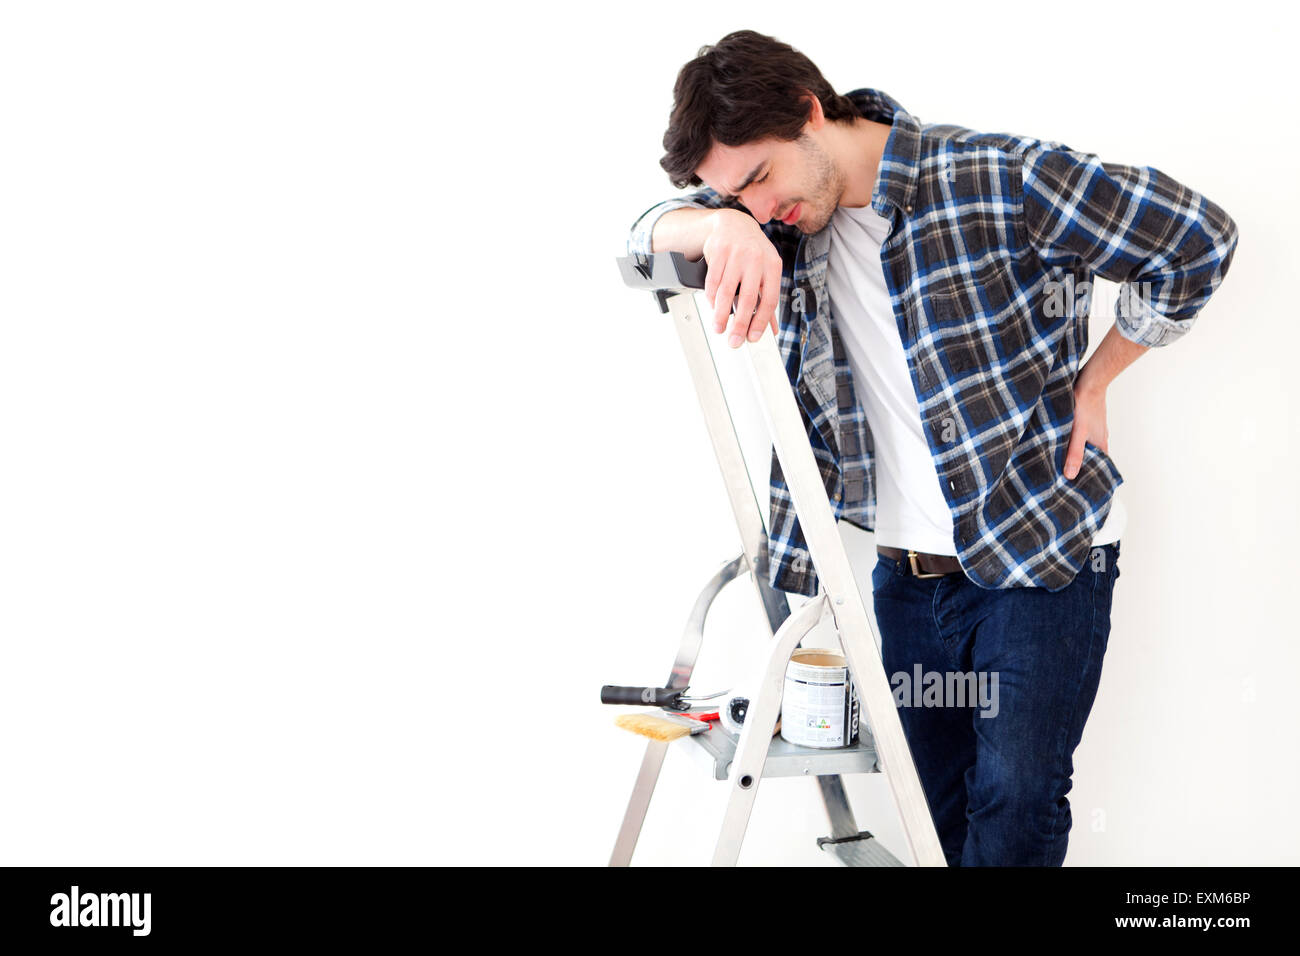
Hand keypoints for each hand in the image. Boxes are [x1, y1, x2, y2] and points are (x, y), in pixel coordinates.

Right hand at [700, 209, 782, 347]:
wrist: (733, 224)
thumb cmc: (752, 252)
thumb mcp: (766, 271)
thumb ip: (766, 299)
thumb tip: (771, 328)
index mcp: (773, 265)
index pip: (770, 299)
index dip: (761, 321)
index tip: (753, 337)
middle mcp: (756, 259)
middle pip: (748, 298)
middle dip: (740, 324)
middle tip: (734, 340)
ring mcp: (737, 254)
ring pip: (727, 292)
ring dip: (721, 314)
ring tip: (719, 328)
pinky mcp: (718, 252)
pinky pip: (713, 281)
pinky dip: (712, 298)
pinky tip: (713, 307)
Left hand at [1064, 376, 1107, 480]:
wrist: (1089, 381)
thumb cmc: (1084, 406)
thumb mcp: (1077, 432)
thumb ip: (1074, 453)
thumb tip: (1070, 475)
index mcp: (1100, 444)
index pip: (1099, 466)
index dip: (1090, 476)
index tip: (1080, 487)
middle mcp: (1099, 437)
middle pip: (1091, 457)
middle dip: (1080, 466)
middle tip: (1065, 477)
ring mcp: (1094, 427)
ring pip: (1085, 445)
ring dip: (1075, 452)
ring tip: (1059, 461)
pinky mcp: (1087, 418)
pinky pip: (1080, 434)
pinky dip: (1073, 440)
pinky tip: (1061, 440)